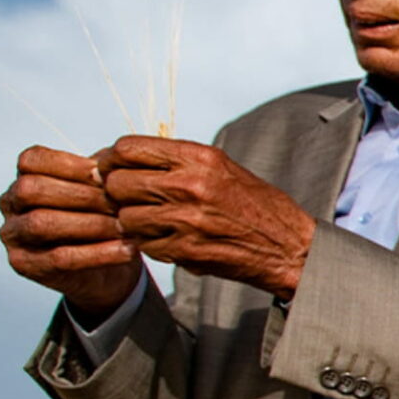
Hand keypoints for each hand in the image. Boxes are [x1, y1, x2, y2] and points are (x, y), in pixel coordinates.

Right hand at [0, 145, 143, 319]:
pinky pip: (59, 258)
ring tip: (123, 226)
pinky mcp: (24, 265)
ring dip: (88, 224)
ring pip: (42, 223)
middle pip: (31, 190)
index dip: (68, 165)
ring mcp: (12, 236)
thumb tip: (108, 165)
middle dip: (78, 195)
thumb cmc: (99, 220)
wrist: (105, 271)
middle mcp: (9, 204)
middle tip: (117, 203)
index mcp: (22, 177)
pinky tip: (125, 250)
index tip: (104, 174)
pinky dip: (97, 253)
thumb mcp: (98, 192)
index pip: (31, 161)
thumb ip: (97, 176)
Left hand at [97, 135, 315, 300]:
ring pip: (126, 217)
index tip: (110, 167)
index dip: (111, 159)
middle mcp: (189, 185)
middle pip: (118, 183)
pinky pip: (144, 244)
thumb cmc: (252, 204)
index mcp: (198, 157)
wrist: (287, 246)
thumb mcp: (219, 167)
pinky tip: (164, 238)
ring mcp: (186, 220)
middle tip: (124, 198)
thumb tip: (125, 158)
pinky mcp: (185, 250)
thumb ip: (175, 161)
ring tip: (147, 220)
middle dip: (114, 192)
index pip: (128, 148)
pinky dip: (147, 243)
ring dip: (130, 221)